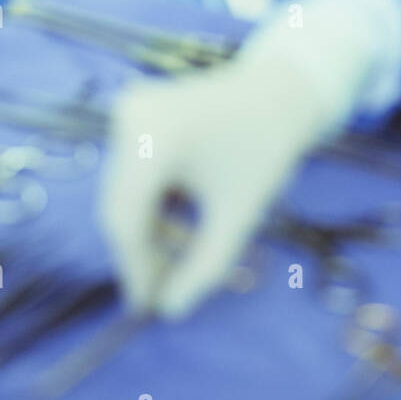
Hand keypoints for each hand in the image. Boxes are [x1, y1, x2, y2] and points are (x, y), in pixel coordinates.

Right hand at [100, 0, 400, 318]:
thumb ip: (204, 268)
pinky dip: (151, 199)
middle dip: (142, 250)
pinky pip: (130, 169)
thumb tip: (169, 310)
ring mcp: (129, 109)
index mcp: (155, 138)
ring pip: (124, 190)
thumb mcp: (238, 216)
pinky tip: (179, 219)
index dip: (134, 268)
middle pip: (121, 205)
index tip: (146, 305)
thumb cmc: (265, 150)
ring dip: (149, 226)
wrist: (279, 89)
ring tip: (184, 251)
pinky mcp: (133, 110)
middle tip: (165, 288)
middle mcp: (131, 117)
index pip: (126, 219)